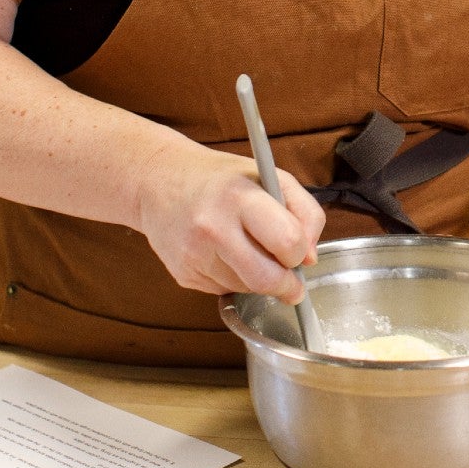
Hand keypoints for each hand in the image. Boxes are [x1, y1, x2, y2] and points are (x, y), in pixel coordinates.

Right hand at [132, 142, 324, 300]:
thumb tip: (310, 259)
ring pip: (247, 289)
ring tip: (248, 249)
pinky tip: (224, 254)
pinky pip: (225, 290)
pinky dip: (235, 279)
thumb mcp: (269, 177)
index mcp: (239, 197)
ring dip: (259, 279)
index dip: (300, 251)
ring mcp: (194, 255)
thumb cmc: (221, 179)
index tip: (299, 250)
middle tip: (291, 281)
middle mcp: (213, 227)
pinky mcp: (183, 275)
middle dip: (287, 285)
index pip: (287, 242)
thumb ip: (304, 211)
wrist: (158, 181)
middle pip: (266, 280)